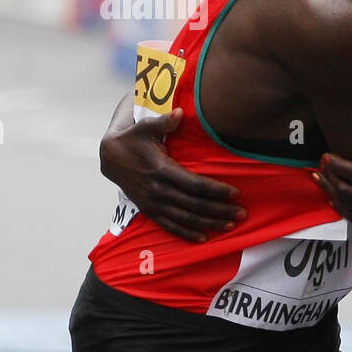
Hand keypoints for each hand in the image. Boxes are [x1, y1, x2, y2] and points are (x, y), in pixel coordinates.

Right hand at [99, 108, 243, 242]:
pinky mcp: (149, 211)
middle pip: (195, 205)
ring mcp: (154, 203)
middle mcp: (159, 190)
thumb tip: (179, 112)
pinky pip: (170, 226)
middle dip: (220, 210)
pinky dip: (187, 234)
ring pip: (185, 218)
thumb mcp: (145, 127)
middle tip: (242, 214)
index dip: (216, 190)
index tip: (235, 194)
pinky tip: (203, 238)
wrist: (109, 157)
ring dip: (209, 223)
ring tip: (230, 226)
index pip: (194, 184)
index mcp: (162, 170)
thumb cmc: (134, 139)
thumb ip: (164, 122)